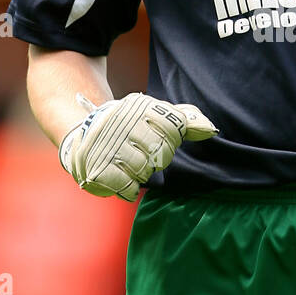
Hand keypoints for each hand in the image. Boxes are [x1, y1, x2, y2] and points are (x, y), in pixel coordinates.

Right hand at [58, 91, 217, 200]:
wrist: (83, 131)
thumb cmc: (128, 125)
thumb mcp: (154, 114)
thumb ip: (185, 120)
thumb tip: (212, 130)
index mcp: (140, 108)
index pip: (173, 126)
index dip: (170, 138)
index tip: (157, 136)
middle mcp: (123, 125)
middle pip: (161, 153)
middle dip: (156, 157)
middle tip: (140, 150)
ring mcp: (108, 148)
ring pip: (144, 170)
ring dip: (141, 171)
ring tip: (128, 161)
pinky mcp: (97, 170)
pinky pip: (126, 186)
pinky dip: (128, 186)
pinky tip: (123, 177)